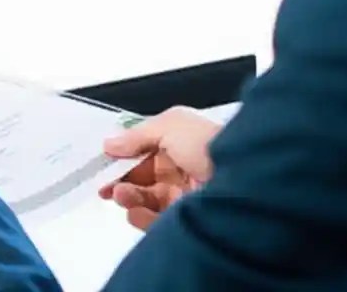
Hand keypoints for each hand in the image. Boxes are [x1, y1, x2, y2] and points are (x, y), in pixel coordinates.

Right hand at [99, 106, 220, 230]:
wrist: (244, 178)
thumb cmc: (210, 145)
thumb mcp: (170, 125)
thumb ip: (136, 135)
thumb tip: (110, 144)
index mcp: (178, 144)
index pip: (142, 153)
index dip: (121, 159)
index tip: (102, 164)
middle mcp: (181, 170)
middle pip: (141, 178)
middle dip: (120, 180)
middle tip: (106, 185)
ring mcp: (184, 196)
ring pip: (145, 200)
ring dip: (128, 198)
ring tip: (121, 195)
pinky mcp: (185, 219)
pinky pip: (156, 221)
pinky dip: (141, 218)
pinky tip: (134, 211)